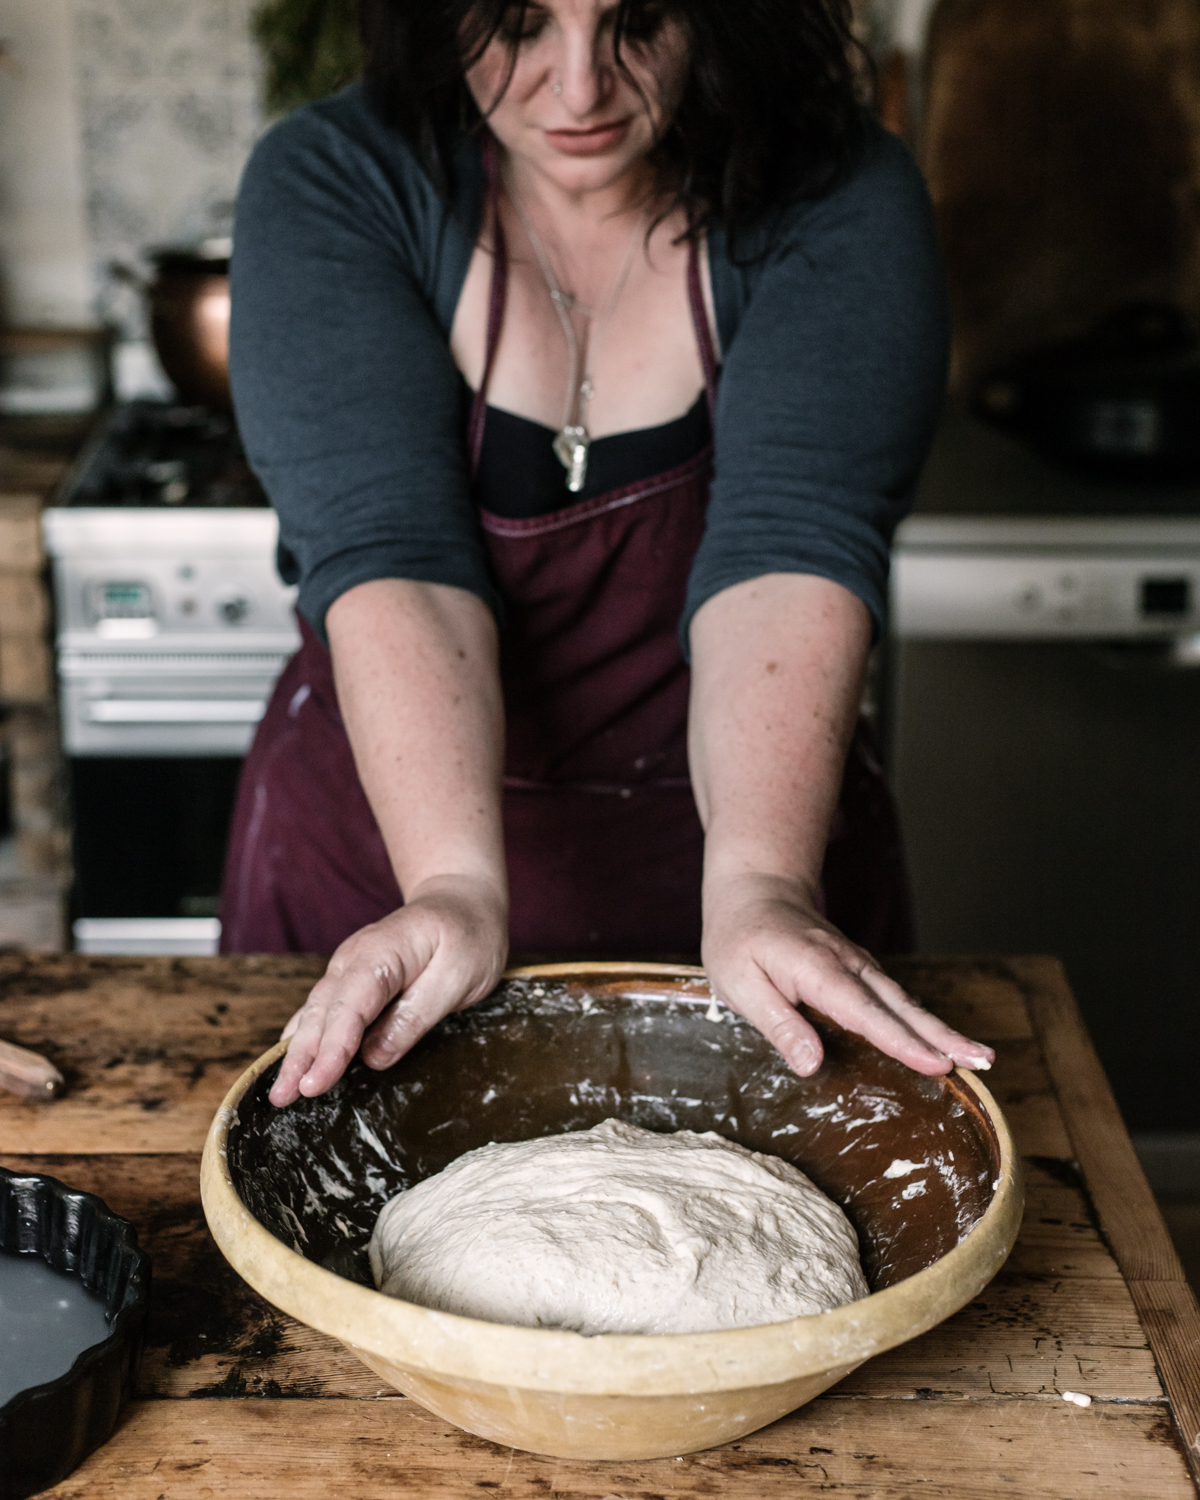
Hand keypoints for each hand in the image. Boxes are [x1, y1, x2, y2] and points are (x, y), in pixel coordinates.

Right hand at [268, 875, 507, 1105]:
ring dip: (296, 1051)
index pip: (349, 1008)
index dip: (331, 1050)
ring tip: (279, 1091)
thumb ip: (416, 1015)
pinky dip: (306, 1034)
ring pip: (315, 1012)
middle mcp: (354, 958)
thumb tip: (375, 1056)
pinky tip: (292, 1059)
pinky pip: (324, 1008)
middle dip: (299, 1057)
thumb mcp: (458, 977)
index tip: (314, 1086)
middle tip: (281, 1098)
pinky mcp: (353, 978)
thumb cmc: (468, 936)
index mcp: (382, 954)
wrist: (462, 899)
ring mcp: (349, 966)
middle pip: (321, 1012)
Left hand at [701, 873, 994, 1077]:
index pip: (866, 1012)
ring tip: (979, 1057)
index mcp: (818, 969)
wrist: (754, 890)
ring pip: (903, 1002)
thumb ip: (777, 1023)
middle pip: (900, 1006)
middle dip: (943, 1036)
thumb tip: (812, 1065)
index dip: (902, 1041)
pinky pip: (893, 999)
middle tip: (983, 1061)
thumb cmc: (738, 940)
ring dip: (941, 1030)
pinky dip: (921, 1021)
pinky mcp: (859, 972)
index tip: (938, 1064)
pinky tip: (940, 1043)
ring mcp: (858, 966)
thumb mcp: (739, 983)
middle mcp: (848, 965)